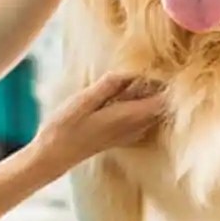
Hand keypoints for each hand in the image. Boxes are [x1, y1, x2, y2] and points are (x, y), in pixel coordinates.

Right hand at [29, 72, 166, 176]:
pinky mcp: (123, 135)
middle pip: (161, 105)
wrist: (54, 155)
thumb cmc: (65, 128)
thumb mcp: (83, 101)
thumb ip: (108, 86)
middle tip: (146, 65)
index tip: (156, 65)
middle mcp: (135, 127)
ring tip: (136, 75)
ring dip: (149, 94)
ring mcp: (130, 134)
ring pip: (152, 111)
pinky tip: (125, 92)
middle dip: (158, 85)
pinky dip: (140, 103)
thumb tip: (128, 69)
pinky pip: (142, 118)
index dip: (165, 82)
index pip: (163, 100)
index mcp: (128, 117)